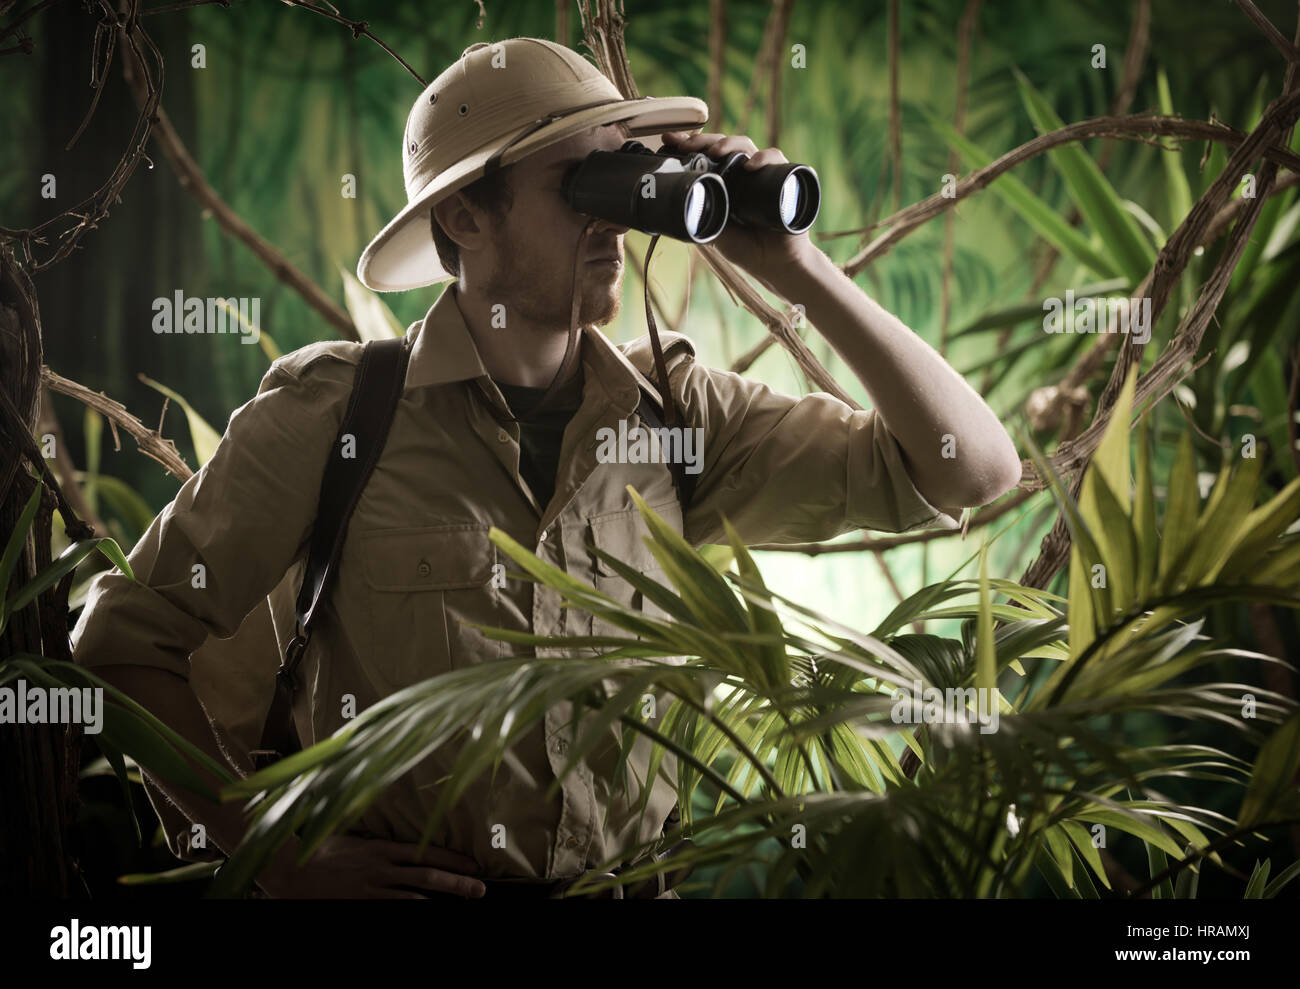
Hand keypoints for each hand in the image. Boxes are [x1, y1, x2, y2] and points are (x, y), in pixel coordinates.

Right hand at [258, 834, 486, 898]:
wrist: (291, 869)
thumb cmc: (322, 851)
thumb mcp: (356, 839)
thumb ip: (381, 843)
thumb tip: (405, 844)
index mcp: (381, 848)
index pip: (424, 853)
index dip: (451, 859)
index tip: (472, 864)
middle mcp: (380, 869)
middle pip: (427, 877)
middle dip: (457, 884)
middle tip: (480, 889)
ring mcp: (371, 891)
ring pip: (413, 900)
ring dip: (440, 904)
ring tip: (462, 906)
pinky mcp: (360, 906)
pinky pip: (392, 913)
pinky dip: (411, 915)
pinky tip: (428, 916)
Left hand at [660, 130, 818, 284]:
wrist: (777, 264)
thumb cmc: (746, 250)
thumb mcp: (714, 235)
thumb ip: (700, 219)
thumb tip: (676, 207)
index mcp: (723, 183)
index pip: (704, 156)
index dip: (688, 144)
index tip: (668, 139)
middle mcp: (741, 175)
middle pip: (722, 145)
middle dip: (703, 140)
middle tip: (687, 144)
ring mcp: (762, 174)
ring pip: (746, 145)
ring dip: (729, 143)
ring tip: (714, 151)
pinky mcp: (784, 178)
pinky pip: (776, 159)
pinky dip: (764, 158)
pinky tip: (751, 166)